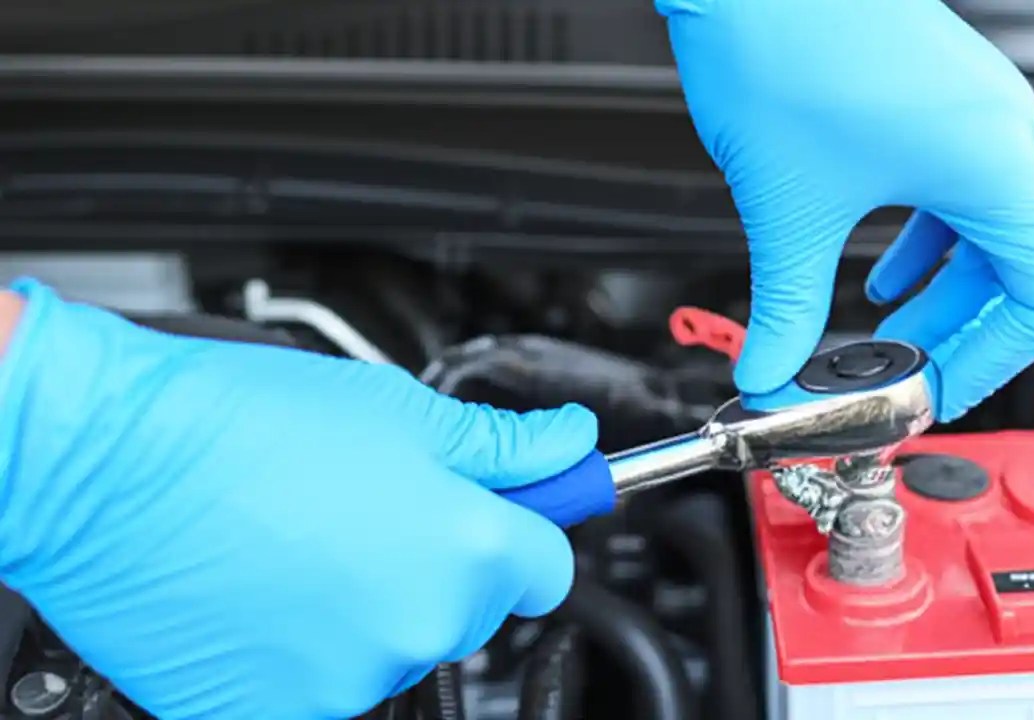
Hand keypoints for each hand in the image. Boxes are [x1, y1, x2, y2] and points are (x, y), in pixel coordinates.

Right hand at [0, 280, 597, 719]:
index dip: (528, 528)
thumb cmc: (242, 424)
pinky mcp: (276, 711)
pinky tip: (269, 585)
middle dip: (442, 560)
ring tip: (305, 538)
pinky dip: (309, 642)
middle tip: (376, 506)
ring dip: (371, 601)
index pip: (548, 565)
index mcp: (464, 548)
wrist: (107, 462)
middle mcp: (418, 627)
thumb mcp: (399, 410)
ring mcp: (346, 681)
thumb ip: (503, 445)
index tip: (509, 510)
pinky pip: (326, 679)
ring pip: (397, 642)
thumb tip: (568, 444)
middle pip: (473, 606)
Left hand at [660, 0, 1033, 419]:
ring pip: (984, 231)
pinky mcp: (932, 97)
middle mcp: (997, 132)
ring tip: (881, 335)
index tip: (937, 391)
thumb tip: (769, 372)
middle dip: (953, 336)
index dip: (997, 359)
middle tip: (895, 377)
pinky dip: (922, 244)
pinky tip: (877, 270)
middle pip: (1014, 269)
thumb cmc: (779, 41)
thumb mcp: (785, 206)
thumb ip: (784, 307)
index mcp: (989, 163)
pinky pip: (954, 190)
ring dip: (937, 294)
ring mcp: (969, 109)